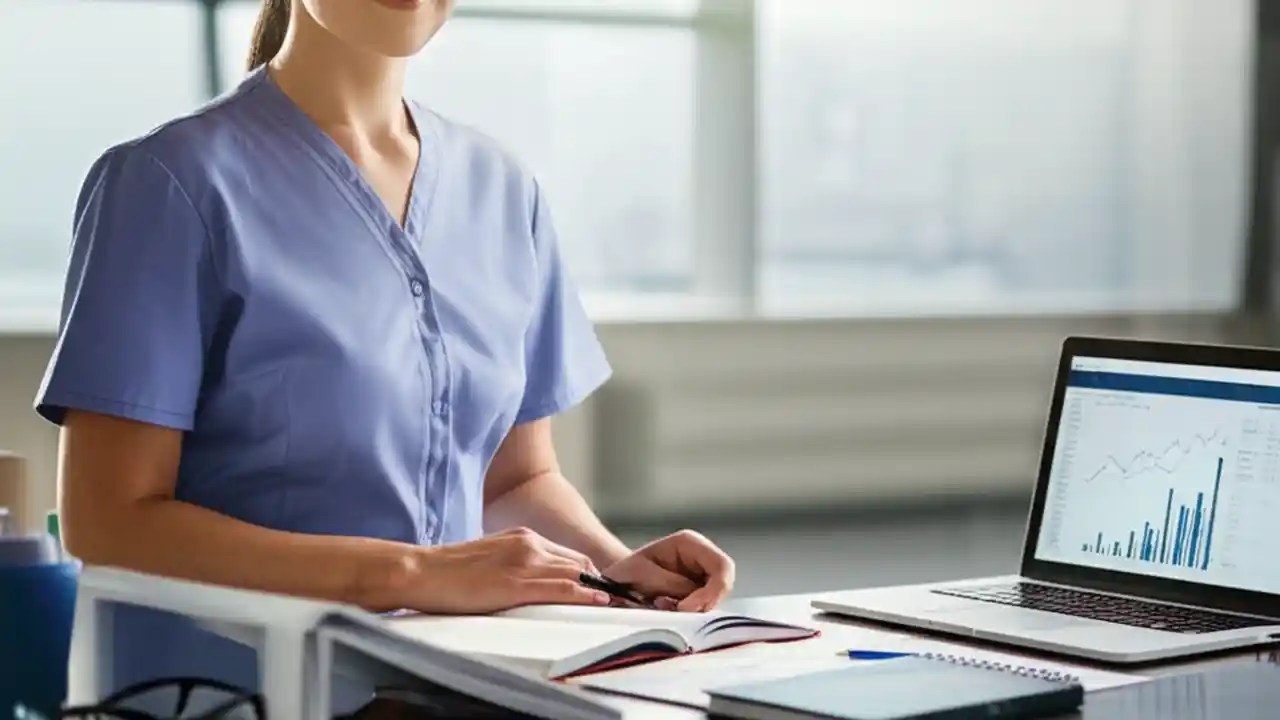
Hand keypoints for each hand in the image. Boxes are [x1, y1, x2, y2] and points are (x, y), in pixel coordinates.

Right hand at [402, 527, 611, 613]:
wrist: (421, 571)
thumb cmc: (449, 571)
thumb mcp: (491, 558)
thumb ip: (515, 564)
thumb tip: (532, 581)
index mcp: (522, 536)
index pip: (567, 555)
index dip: (588, 574)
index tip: (602, 588)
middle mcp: (528, 543)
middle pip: (578, 563)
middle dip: (599, 581)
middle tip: (617, 599)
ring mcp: (523, 562)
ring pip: (575, 574)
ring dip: (598, 590)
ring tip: (617, 603)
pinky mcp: (515, 583)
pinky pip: (560, 588)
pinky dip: (584, 595)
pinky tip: (598, 601)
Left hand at [603, 530, 734, 612]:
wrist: (616, 580)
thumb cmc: (626, 571)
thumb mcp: (642, 573)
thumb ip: (669, 584)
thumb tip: (691, 602)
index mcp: (690, 543)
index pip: (722, 566)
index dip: (713, 590)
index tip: (687, 608)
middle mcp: (701, 557)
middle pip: (723, 585)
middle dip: (702, 603)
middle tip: (675, 610)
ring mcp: (701, 576)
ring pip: (714, 600)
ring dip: (693, 610)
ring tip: (661, 605)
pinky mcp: (697, 592)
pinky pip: (702, 607)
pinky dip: (687, 614)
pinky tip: (666, 608)